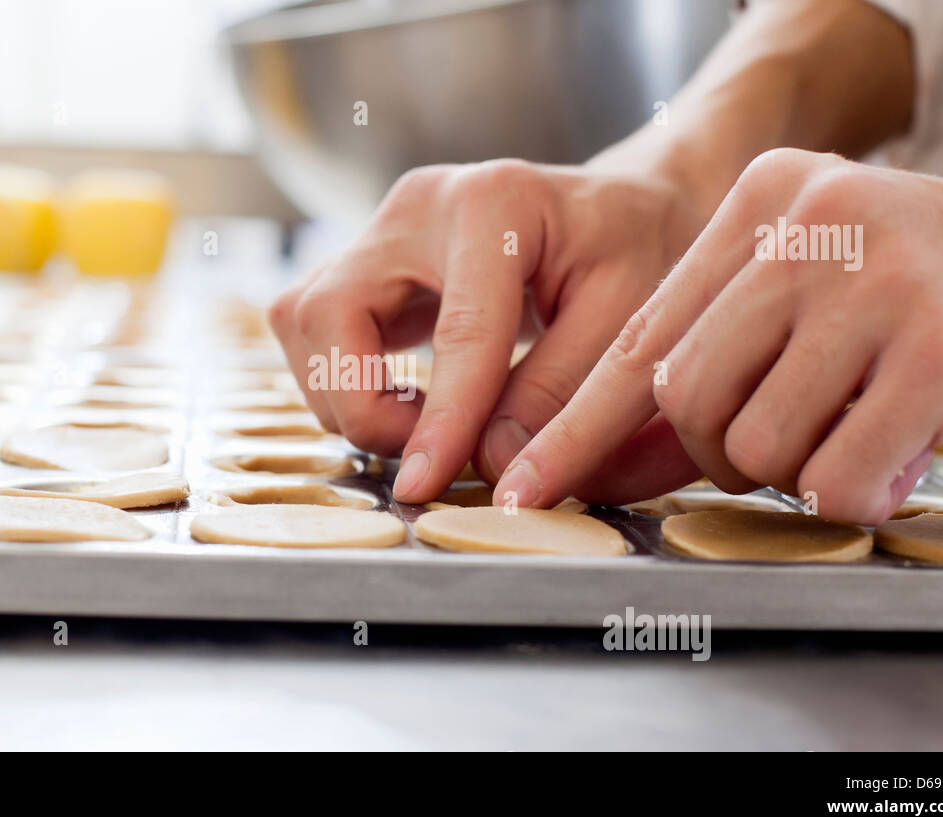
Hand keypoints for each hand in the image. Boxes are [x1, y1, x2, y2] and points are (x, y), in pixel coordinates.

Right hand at [269, 155, 704, 501]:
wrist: (620, 206)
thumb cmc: (638, 252)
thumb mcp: (628, 320)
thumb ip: (558, 393)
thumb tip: (488, 465)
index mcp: (495, 203)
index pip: (457, 331)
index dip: (440, 421)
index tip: (426, 486)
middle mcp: (420, 204)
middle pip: (329, 313)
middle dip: (358, 403)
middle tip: (423, 453)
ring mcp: (383, 227)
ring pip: (304, 323)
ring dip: (346, 396)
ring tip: (424, 428)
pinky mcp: (366, 260)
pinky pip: (316, 329)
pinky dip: (347, 381)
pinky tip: (409, 404)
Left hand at [495, 148, 942, 523]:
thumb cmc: (915, 292)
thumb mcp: (807, 274)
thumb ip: (717, 339)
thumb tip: (606, 447)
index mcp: (762, 201)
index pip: (639, 334)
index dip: (575, 424)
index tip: (525, 484)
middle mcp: (813, 227)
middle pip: (685, 395)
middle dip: (714, 452)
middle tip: (774, 444)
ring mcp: (880, 284)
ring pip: (757, 444)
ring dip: (795, 468)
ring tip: (857, 426)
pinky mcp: (941, 353)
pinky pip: (838, 478)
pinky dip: (858, 491)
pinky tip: (901, 447)